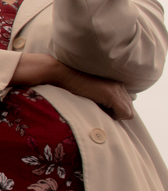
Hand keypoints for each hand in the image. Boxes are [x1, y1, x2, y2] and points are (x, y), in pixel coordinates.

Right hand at [13, 53, 132, 119]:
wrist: (61, 75)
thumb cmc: (71, 87)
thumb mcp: (91, 93)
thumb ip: (103, 100)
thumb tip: (108, 112)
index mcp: (116, 84)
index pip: (126, 105)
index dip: (114, 111)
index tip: (99, 109)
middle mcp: (120, 86)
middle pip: (129, 109)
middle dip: (115, 113)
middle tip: (97, 110)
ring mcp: (117, 89)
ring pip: (128, 112)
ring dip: (114, 115)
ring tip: (97, 109)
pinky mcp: (112, 95)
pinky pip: (124, 113)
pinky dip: (113, 116)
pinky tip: (98, 109)